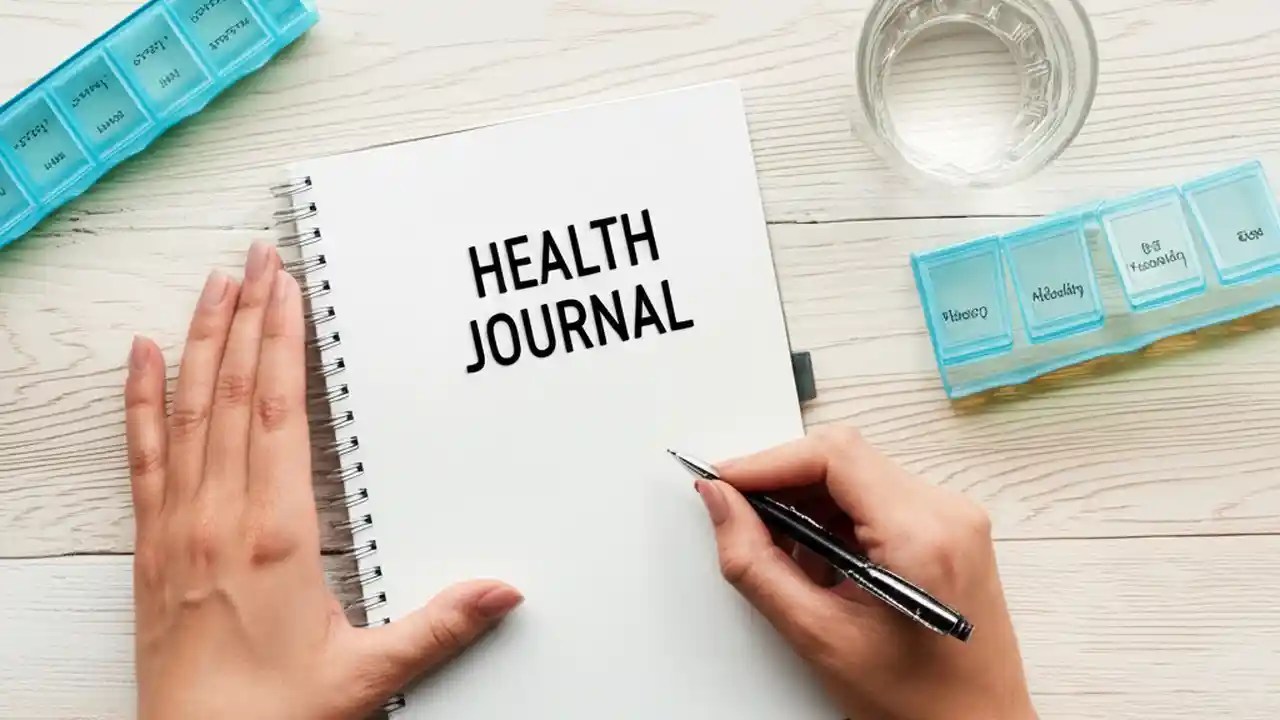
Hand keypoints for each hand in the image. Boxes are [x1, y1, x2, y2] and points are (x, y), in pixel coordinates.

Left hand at [125, 243, 522, 719]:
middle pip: (230, 392)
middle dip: (244, 316)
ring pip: (185, 410)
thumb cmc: (269, 715)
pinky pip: (140, 455)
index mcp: (273, 535)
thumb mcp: (366, 673)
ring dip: (198, 341)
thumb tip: (502, 592)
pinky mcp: (151, 546)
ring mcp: (177, 526)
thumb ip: (438, 626)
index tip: (285, 288)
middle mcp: (217, 517)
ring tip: (211, 285)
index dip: (281, 341)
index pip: (276, 411)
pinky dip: (138, 400)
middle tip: (256, 259)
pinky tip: (141, 358)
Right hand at [695, 427, 1034, 719]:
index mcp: (924, 535)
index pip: (834, 456)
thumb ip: (757, 564)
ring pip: (857, 473)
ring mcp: (953, 518)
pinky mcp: (947, 529)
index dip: (768, 461)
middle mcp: (948, 513)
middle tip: (739, 513)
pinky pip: (877, 497)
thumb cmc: (920, 703)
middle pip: (844, 457)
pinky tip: (815, 558)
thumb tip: (722, 505)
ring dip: (807, 500)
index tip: (725, 481)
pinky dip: (834, 517)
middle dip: (782, 479)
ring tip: (778, 550)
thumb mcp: (819, 635)